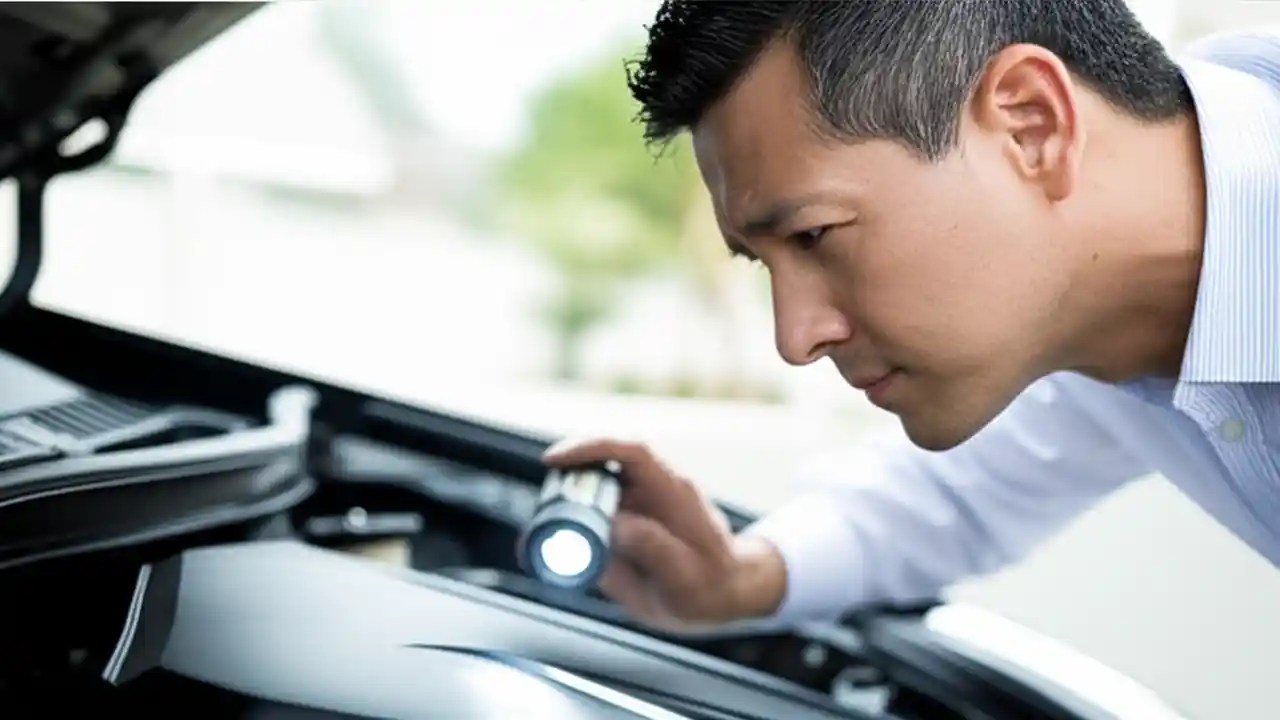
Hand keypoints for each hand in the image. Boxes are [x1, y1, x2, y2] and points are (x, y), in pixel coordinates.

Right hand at [541, 438, 786, 632]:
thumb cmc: (711, 587)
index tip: (553, 460)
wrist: (726, 594)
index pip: (630, 452)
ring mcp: (638, 503)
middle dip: (566, 474)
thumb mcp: (688, 577)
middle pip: (603, 462)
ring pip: (594, 485)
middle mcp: (653, 489)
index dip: (590, 448)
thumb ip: (656, 549)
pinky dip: (570, 521)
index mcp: (672, 491)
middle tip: (542, 506)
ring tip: (545, 531)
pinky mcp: (626, 521)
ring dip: (565, 499)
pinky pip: (593, 511)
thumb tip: (616, 525)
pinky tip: (556, 545)